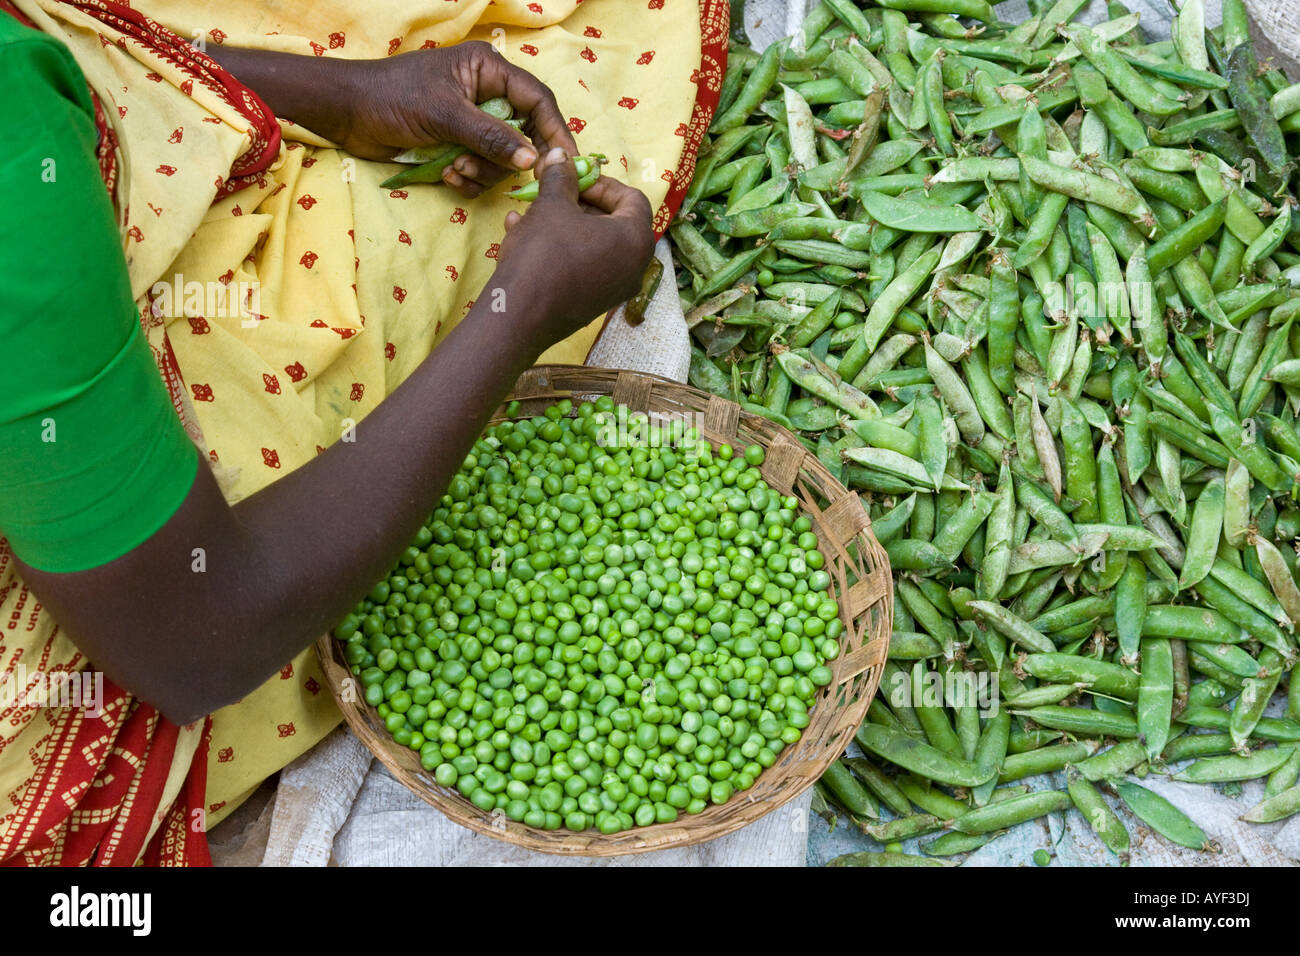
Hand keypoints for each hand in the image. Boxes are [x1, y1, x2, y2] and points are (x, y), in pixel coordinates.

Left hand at [333, 42, 576, 196]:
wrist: (347, 115)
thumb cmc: (392, 98)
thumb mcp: (445, 114)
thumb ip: (491, 136)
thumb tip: (532, 159)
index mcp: (488, 71)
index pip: (537, 100)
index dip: (554, 131)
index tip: (565, 162)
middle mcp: (485, 96)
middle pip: (523, 136)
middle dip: (504, 159)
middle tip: (483, 169)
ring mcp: (472, 124)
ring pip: (502, 160)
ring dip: (481, 172)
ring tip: (454, 169)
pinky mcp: (458, 147)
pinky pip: (481, 172)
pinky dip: (468, 180)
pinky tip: (446, 174)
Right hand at [497, 148, 655, 342]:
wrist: (520, 316)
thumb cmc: (543, 254)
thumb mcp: (551, 205)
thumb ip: (561, 177)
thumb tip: (562, 156)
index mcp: (635, 239)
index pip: (633, 198)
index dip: (603, 183)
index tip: (575, 178)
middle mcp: (634, 267)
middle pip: (615, 223)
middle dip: (582, 204)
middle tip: (555, 193)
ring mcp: (615, 289)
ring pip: (595, 245)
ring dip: (566, 224)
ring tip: (532, 213)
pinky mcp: (594, 304)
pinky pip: (584, 266)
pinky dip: (562, 249)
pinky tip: (525, 237)